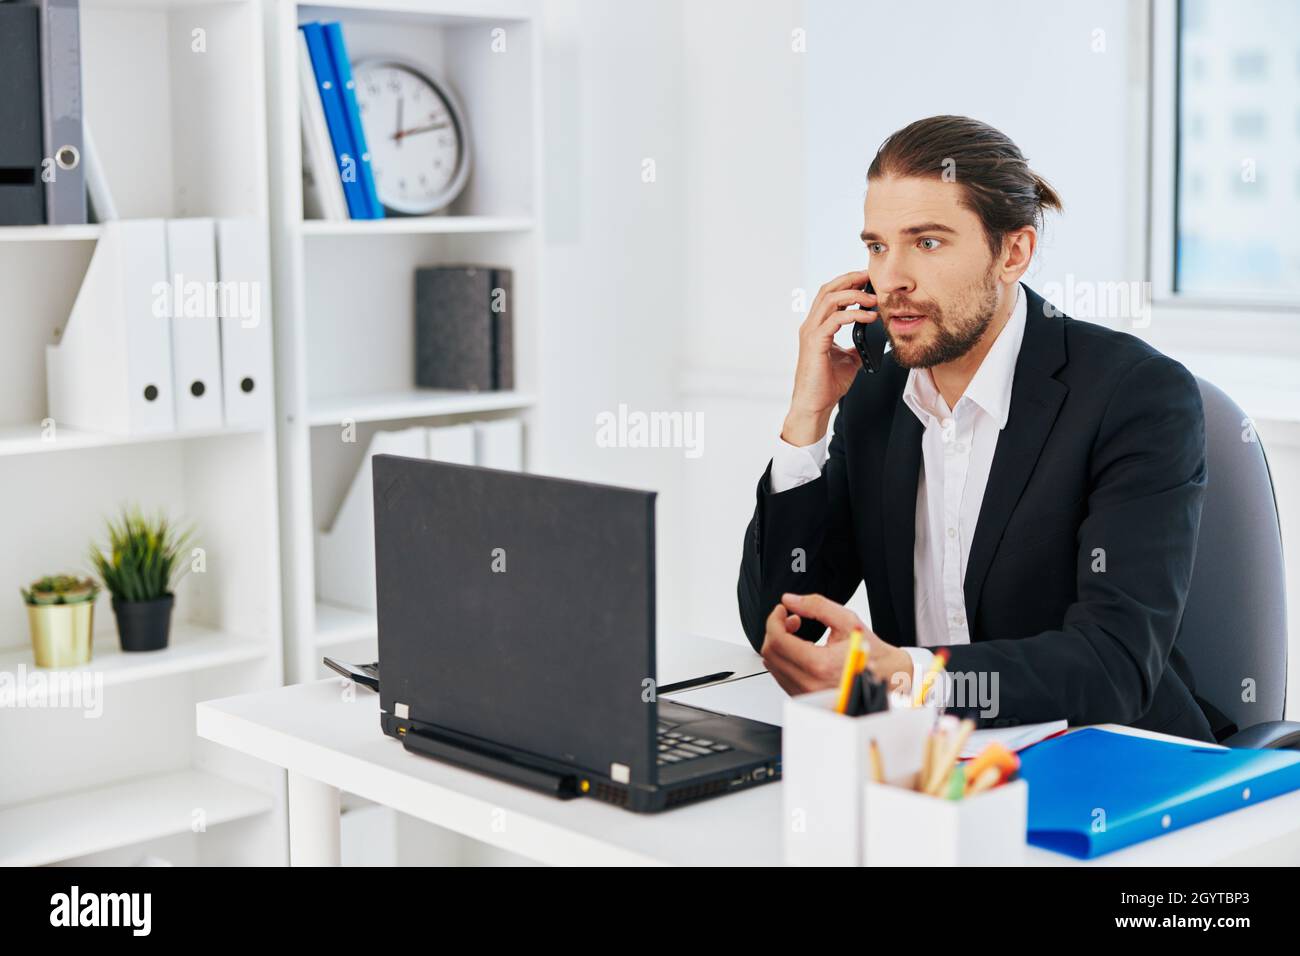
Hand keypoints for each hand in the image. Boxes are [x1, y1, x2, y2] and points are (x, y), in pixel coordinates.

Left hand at [761, 592, 910, 695]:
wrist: (887, 677)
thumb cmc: (872, 653)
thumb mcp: (847, 621)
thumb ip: (816, 606)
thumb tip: (790, 600)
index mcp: (821, 665)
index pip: (778, 640)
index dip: (775, 619)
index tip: (782, 610)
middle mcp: (810, 683)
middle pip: (771, 653)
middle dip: (776, 630)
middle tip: (792, 619)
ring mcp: (805, 693)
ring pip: (773, 665)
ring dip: (780, 644)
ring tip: (798, 632)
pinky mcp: (804, 696)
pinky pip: (781, 675)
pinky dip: (785, 657)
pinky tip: (800, 648)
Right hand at [782, 270, 878, 445]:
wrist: (815, 404)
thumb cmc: (827, 385)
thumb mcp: (849, 359)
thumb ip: (857, 345)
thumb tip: (874, 339)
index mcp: (817, 326)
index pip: (830, 295)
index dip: (848, 283)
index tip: (867, 280)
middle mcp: (811, 325)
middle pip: (828, 290)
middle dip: (850, 280)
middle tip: (870, 277)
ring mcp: (811, 332)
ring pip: (830, 299)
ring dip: (854, 295)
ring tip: (873, 299)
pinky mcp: (815, 342)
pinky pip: (836, 319)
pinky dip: (855, 315)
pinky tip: (869, 317)